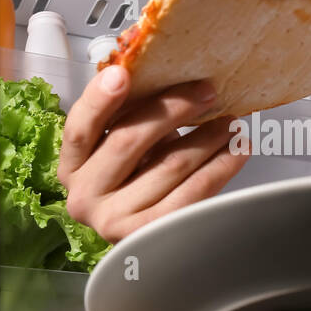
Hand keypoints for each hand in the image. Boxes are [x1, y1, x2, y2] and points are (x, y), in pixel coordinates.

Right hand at [58, 64, 250, 242]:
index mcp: (73, 164)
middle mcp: (85, 195)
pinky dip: (220, 166)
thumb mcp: (125, 144)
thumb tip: (168, 72)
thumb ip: (131, 115)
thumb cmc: (137, 178)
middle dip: (174, 108)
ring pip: (169, 164)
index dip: (99, 99)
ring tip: (231, 122)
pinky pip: (193, 193)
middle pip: (129, 140)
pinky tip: (237, 151)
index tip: (122, 74)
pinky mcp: (152, 234)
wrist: (150, 237)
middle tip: (208, 91)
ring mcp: (114, 220)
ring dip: (208, 137)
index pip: (80, 128)